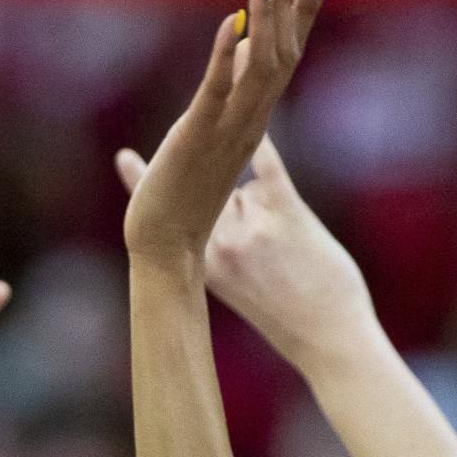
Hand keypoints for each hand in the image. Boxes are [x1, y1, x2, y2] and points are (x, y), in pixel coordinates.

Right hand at [114, 137, 375, 379]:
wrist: (332, 338)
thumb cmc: (292, 321)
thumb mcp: (241, 293)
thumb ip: (225, 257)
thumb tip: (219, 222)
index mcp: (207, 266)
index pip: (173, 217)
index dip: (151, 184)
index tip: (125, 158)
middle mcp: (222, 241)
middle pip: (214, 194)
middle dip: (228, 200)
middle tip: (263, 240)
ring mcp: (253, 225)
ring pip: (243, 185)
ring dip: (261, 200)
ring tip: (288, 242)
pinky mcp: (286, 209)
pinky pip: (267, 164)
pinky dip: (262, 144)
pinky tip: (257, 118)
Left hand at [123, 0, 329, 268]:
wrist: (165, 250)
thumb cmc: (180, 202)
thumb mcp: (208, 140)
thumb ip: (223, 99)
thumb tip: (236, 58)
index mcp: (251, 124)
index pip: (284, 63)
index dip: (300, 20)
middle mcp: (247, 124)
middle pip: (281, 57)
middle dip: (289, 9)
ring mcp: (225, 131)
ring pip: (258, 68)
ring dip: (264, 19)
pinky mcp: (197, 137)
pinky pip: (217, 90)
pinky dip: (227, 54)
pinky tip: (234, 22)